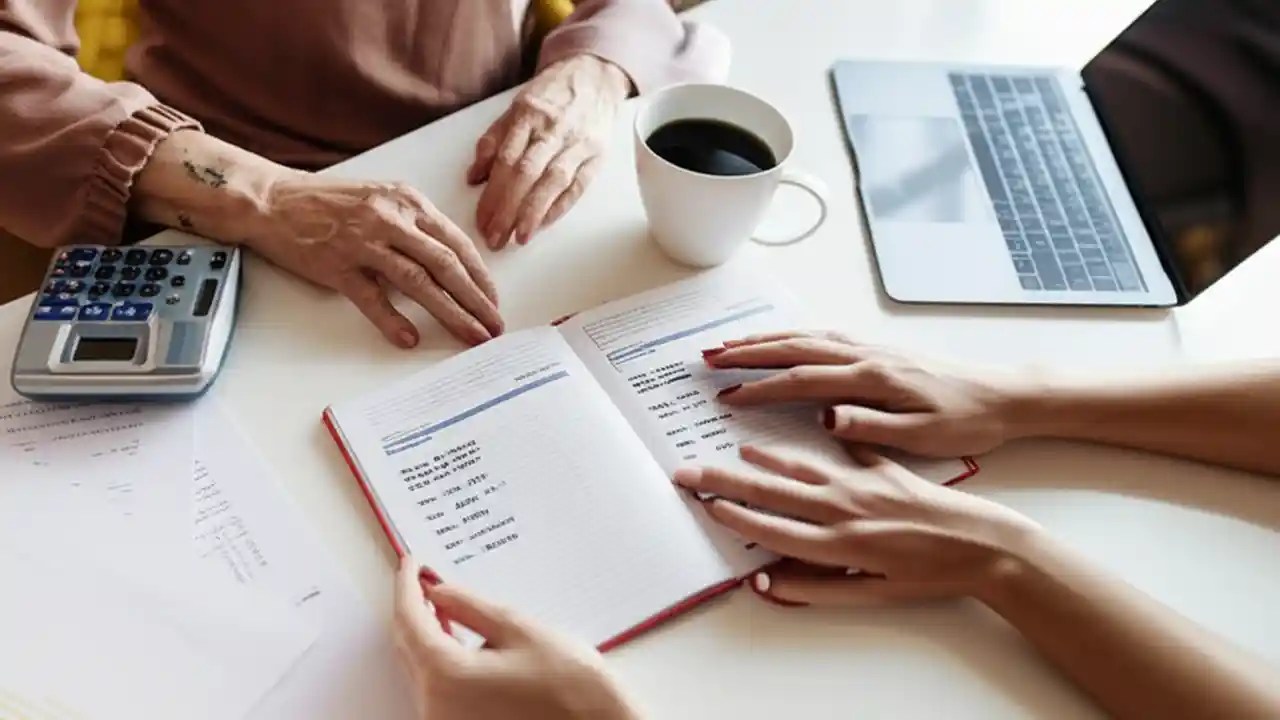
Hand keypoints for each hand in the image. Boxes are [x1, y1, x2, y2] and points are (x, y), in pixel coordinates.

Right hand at [250, 175, 502, 347]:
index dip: (481, 276)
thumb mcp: (382, 199)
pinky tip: (410, 339)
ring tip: (470, 336)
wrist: (271, 200)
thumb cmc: (327, 202)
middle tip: (494, 326)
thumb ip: (415, 226)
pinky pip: (372, 297)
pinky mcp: (337, 265)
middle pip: (447, 264)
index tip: (494, 301)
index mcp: (408, 201)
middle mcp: (391, 218)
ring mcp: (364, 242)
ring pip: (419, 281)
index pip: (457, 243)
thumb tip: (450, 263)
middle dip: (477, 299)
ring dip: (450, 312)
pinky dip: (392, 320)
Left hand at [393, 556, 641, 719]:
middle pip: (408, 647)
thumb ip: (470, 607)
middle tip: (422, 578)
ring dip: (426, 634)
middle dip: (413, 609)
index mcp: (447, 677)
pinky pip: (435, 688)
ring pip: (419, 668)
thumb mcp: (520, 630)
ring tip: (440, 604)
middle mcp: (436, 707)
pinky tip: (454, 640)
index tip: (410, 563)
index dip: (407, 586)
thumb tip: (437, 590)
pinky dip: (438, 659)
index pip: (410, 620)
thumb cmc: (571, 687)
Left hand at [468, 54, 630, 248]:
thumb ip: (494, 140)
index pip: (506, 159)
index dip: (492, 193)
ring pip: (553, 182)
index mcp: (528, 114)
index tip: (481, 219)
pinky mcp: (597, 155)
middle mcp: (553, 129)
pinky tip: (543, 224)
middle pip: (526, 174)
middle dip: (508, 209)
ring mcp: (577, 143)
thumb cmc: (551, 95)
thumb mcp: (516, 107)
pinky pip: (577, 186)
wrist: (594, 76)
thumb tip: (474, 177)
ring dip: (534, 213)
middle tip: (494, 237)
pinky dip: (559, 207)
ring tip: (518, 238)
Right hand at [673, 445, 1041, 606]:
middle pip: (771, 487)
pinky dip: (799, 438)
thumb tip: (766, 582)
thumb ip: (818, 588)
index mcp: (843, 541)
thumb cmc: (932, 573)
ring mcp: (862, 478)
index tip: (702, 504)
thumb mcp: (875, 595)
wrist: (985, 543)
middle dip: (722, 479)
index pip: (773, 524)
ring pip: (797, 456)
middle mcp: (846, 505)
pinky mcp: (880, 463)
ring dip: (754, 443)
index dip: (733, 514)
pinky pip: (830, 444)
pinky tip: (784, 428)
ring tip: (724, 436)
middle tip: (686, 470)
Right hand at [705, 331, 1033, 457]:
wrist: (1002, 396)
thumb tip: (826, 418)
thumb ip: (872, 428)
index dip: (761, 388)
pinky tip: (780, 342)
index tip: (726, 396)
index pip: (804, 380)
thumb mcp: (923, 437)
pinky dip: (793, 336)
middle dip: (748, 352)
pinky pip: (823, 337)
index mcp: (873, 379)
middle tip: (708, 357)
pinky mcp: (878, 352)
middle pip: (795, 347)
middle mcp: (867, 356)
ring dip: (765, 340)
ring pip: (807, 337)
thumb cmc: (965, 421)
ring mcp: (872, 349)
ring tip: (729, 345)